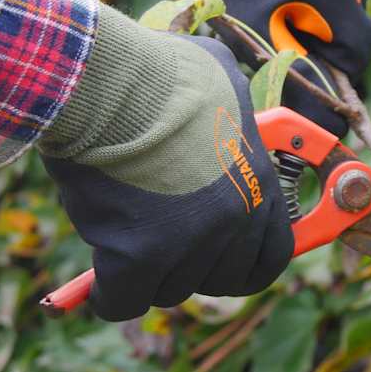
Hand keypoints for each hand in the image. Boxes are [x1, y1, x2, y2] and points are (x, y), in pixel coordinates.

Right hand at [39, 3, 293, 320]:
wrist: (103, 79)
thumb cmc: (154, 71)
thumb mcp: (220, 81)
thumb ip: (230, 114)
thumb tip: (226, 117)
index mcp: (257, 179)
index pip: (272, 254)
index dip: (243, 262)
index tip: (219, 260)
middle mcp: (232, 216)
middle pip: (218, 277)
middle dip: (191, 267)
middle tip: (161, 246)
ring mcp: (187, 238)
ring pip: (170, 288)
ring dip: (148, 273)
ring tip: (124, 237)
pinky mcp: (138, 254)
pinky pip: (126, 300)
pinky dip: (110, 296)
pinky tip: (98, 284)